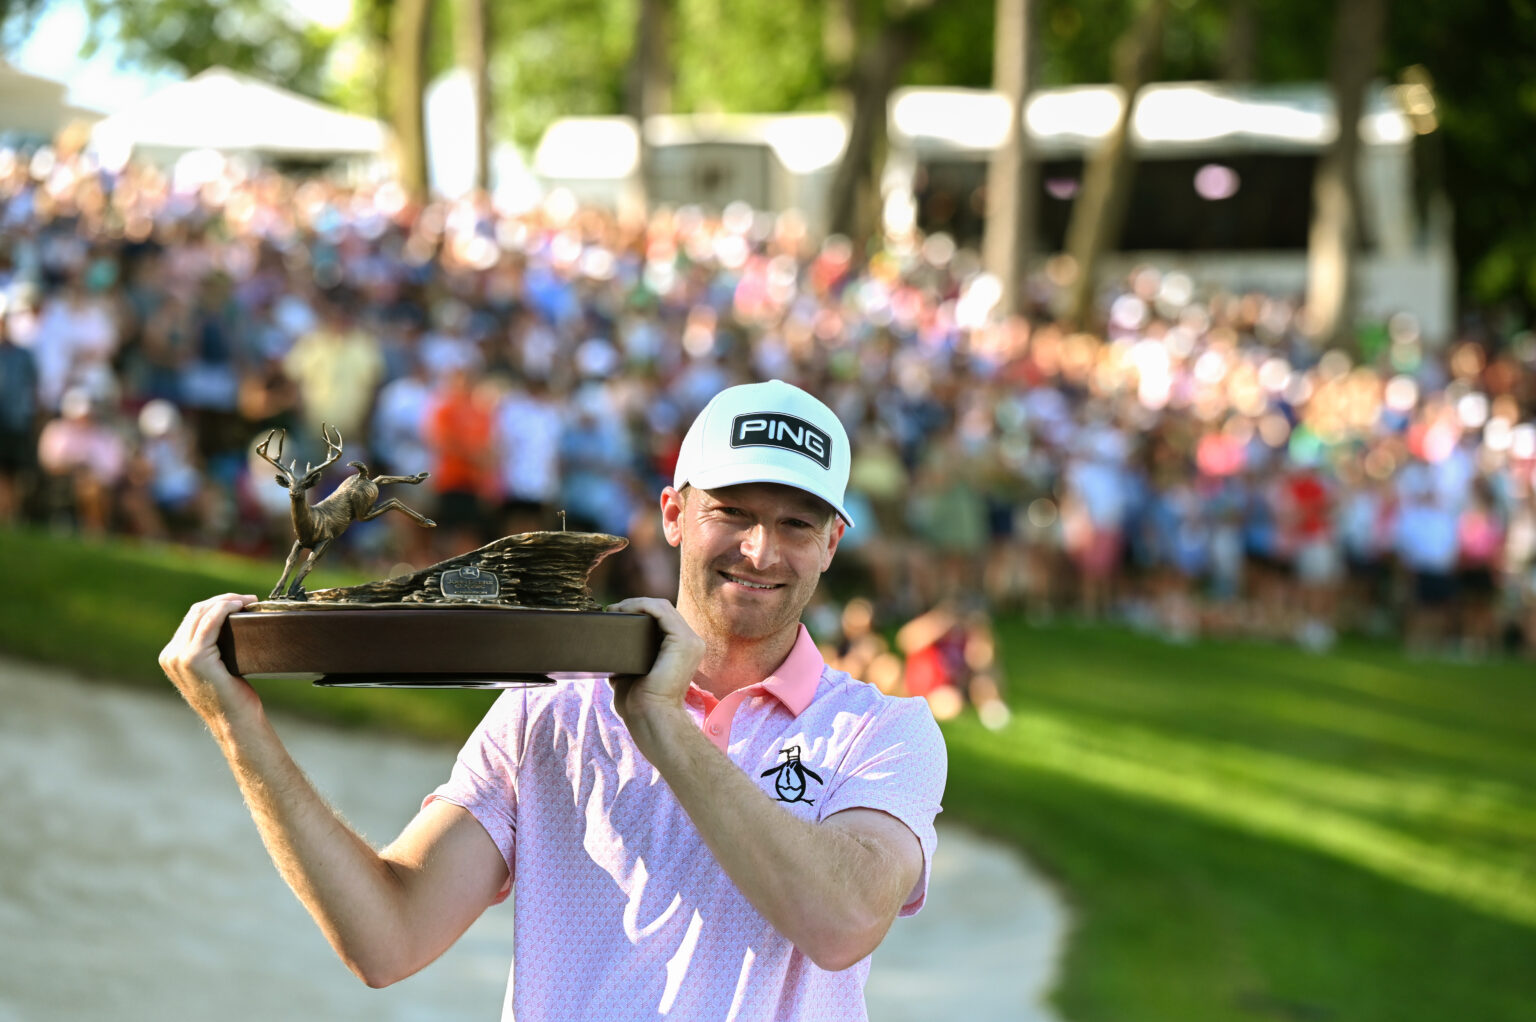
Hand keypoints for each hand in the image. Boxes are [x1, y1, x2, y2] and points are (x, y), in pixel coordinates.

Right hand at [158, 593, 262, 730]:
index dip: (216, 604)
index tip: (241, 602)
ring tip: (249, 601)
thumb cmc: (232, 697)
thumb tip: (233, 623)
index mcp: (171, 656)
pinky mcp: (194, 658)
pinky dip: (224, 609)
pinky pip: (209, 622)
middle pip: (196, 611)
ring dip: (226, 601)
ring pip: (201, 613)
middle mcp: (170, 655)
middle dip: (223, 600)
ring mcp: (179, 657)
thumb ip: (211, 650)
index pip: (192, 618)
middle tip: (249, 599)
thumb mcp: (215, 669)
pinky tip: (239, 606)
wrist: (235, 721)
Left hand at [605, 597, 703, 735]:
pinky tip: (624, 609)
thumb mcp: (632, 671)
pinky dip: (641, 605)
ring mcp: (690, 641)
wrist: (649, 716)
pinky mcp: (683, 641)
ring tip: (614, 609)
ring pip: (661, 606)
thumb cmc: (639, 701)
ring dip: (635, 603)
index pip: (663, 619)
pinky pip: (661, 611)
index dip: (639, 611)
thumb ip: (628, 656)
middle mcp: (692, 643)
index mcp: (682, 650)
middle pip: (662, 610)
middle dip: (635, 605)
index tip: (613, 614)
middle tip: (610, 610)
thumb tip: (609, 645)